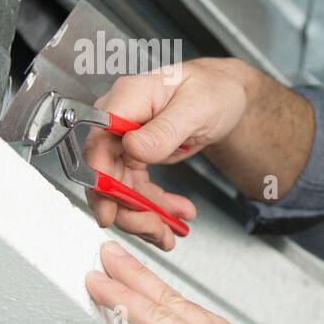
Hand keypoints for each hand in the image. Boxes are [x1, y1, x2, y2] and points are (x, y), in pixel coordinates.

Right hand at [83, 58, 255, 249]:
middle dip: (127, 208)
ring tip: (170, 231)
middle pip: (104, 171)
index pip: (99, 141)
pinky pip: (136, 188)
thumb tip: (133, 147)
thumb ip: (165, 129)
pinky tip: (177, 214)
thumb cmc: (213, 91)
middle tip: (154, 229)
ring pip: (119, 187)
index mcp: (129, 98)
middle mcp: (120, 119)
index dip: (99, 178)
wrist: (224, 95)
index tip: (110, 208)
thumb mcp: (197, 108)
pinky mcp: (136, 155)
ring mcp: (125, 139)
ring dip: (143, 214)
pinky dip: (154, 207)